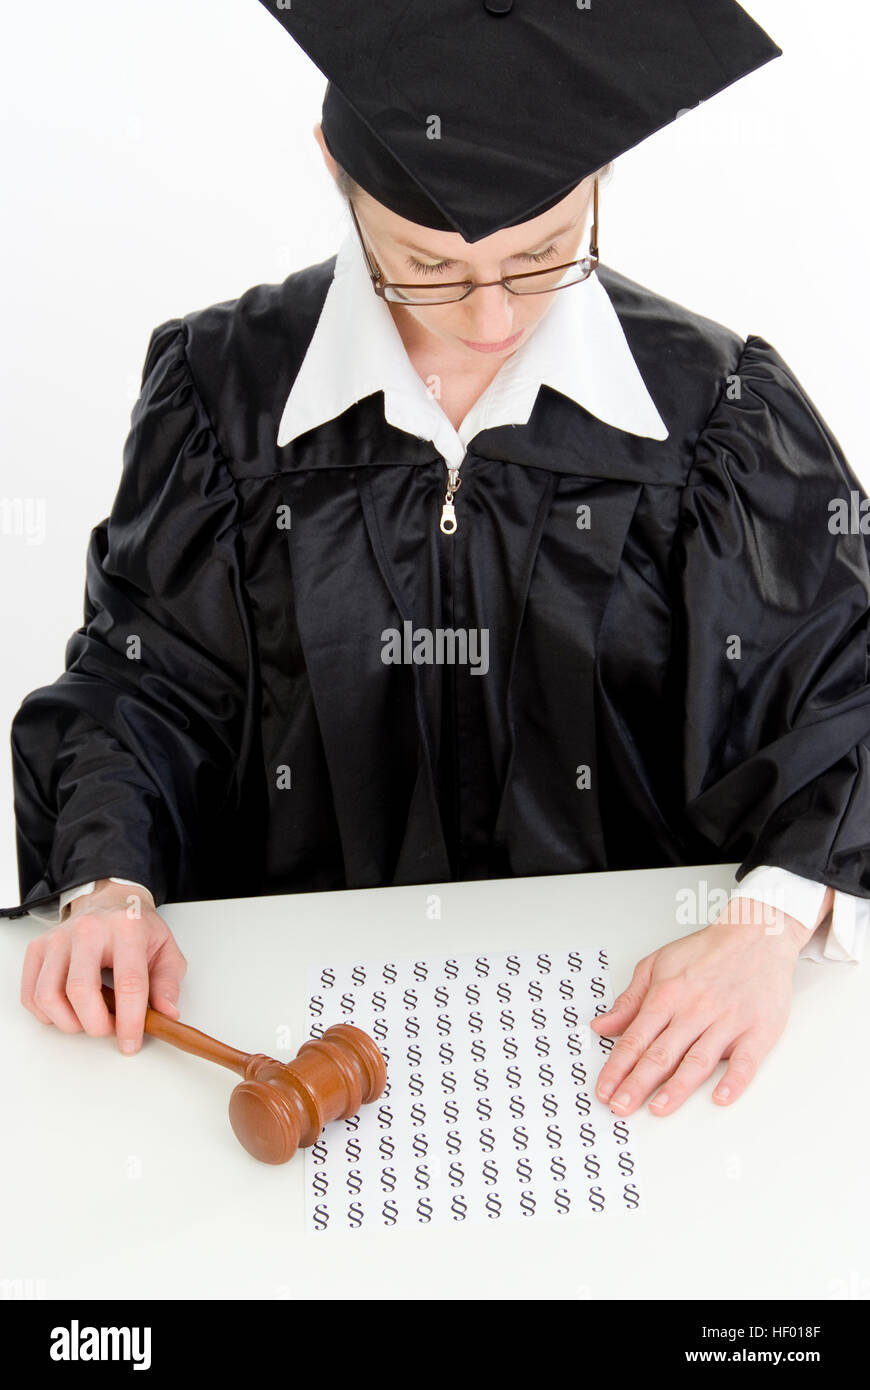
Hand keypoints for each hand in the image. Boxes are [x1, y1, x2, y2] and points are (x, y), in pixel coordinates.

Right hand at [20, 879, 186, 1054]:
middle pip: (81, 990)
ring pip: (49, 995)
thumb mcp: (166, 949)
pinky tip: (68, 1011)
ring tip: (89, 1020)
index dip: (130, 1020)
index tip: (131, 1042)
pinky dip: (47, 1014)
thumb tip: (166, 1013)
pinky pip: (31, 994)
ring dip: (69, 1022)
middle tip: (109, 1029)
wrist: (111, 901)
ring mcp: (58, 938)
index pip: (129, 982)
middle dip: (96, 1024)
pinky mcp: (38, 948)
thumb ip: (168, 982)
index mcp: (126, 928)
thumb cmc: (137, 929)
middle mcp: (88, 929)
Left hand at [590, 898, 811, 1116]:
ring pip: (698, 1060)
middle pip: (661, 1054)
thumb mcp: (657, 965)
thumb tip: (602, 1026)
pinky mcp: (757, 1029)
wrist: (756, 934)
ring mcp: (727, 1021)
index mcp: (667, 995)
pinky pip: (746, 1060)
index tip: (604, 1090)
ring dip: (677, 1088)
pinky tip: (721, 1097)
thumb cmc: (707, 951)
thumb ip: (629, 1000)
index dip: (616, 1068)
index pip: (635, 1039)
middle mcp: (694, 1010)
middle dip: (636, 1084)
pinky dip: (734, 1080)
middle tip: (620, 1108)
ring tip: (658, 1108)